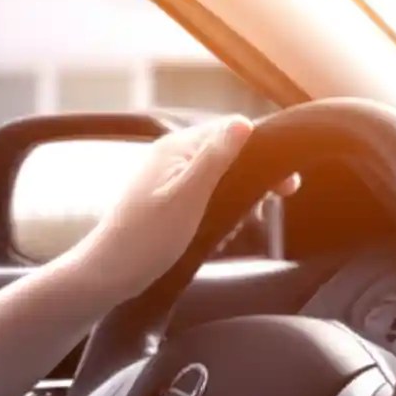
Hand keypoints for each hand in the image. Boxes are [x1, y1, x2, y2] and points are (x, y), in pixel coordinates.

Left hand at [63, 115, 297, 303]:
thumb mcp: (189, 197)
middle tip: (278, 199)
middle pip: (226, 151)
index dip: (262, 150)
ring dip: (239, 194)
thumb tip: (244, 122)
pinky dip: (221, 206)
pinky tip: (225, 228)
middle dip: (254, 175)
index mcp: (177, 147)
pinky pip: (205, 192)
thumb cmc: (148, 237)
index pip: (229, 130)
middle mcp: (172, 155)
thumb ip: (215, 158)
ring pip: (218, 174)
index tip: (286, 182)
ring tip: (248, 220)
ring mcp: (168, 176)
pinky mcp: (167, 198)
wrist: (109, 273)